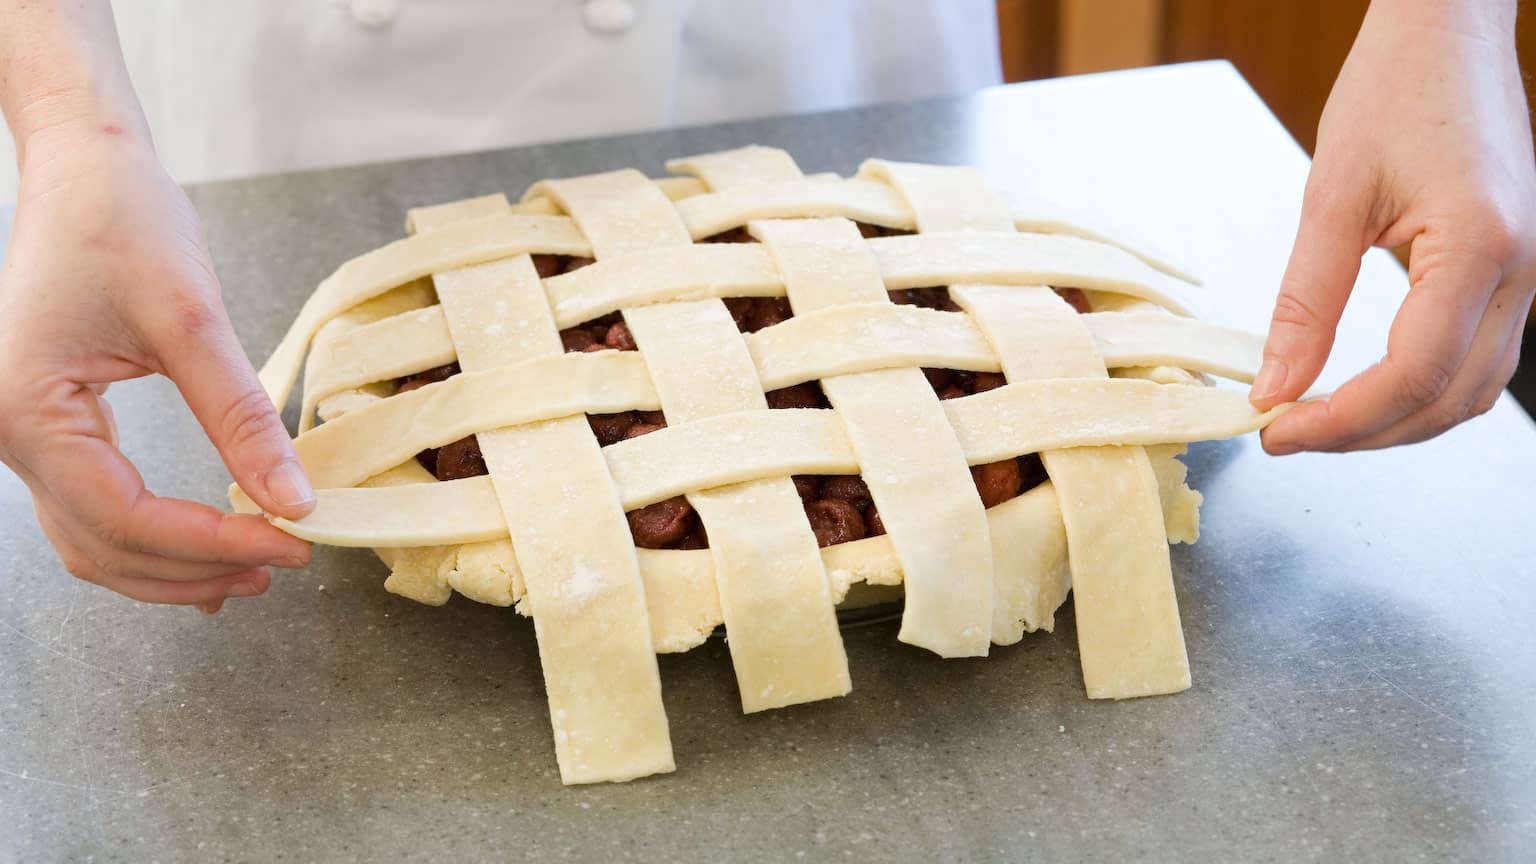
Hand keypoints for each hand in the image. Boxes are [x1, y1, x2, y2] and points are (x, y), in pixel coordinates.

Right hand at [0, 121, 312, 611]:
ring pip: (93, 541)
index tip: (290, 542)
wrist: (85, 173)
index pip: (124, 517)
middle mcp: (7, 435)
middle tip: (285, 560)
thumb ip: (240, 416)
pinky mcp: (50, 427)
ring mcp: (21, 436)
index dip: (211, 542)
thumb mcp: (191, 318)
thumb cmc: (123, 221)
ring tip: (255, 566)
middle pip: (105, 544)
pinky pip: (92, 509)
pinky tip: (206, 549)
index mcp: (27, 410)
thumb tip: (294, 499)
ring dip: (173, 565)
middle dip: (197, 566)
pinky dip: (150, 539)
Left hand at [1250, 0, 1534, 452]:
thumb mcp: (1332, 194)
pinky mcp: (1516, 273)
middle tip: (1286, 434)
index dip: (1340, 421)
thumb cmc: (1395, 90)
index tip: (1275, 430)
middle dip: (1364, 435)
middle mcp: (1524, 272)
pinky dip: (1421, 390)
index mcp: (1480, 249)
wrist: (1449, 33)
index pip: (1412, 376)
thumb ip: (1306, 301)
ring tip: (1316, 419)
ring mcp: (1530, 276)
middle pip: (1449, 401)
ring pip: (1472, 392)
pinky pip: (1478, 359)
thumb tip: (1276, 385)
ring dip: (1395, 421)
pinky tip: (1363, 388)